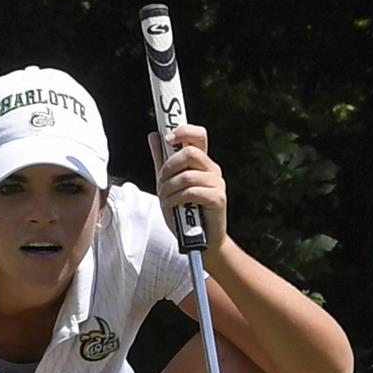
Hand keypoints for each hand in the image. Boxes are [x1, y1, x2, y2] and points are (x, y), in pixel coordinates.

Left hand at [150, 124, 227, 246]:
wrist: (201, 243)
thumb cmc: (185, 214)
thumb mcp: (168, 184)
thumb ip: (162, 161)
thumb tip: (154, 135)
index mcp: (202, 163)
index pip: (198, 134)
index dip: (183, 130)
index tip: (168, 137)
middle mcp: (212, 170)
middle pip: (191, 152)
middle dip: (169, 166)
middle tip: (161, 180)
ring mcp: (217, 184)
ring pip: (187, 175)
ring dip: (169, 187)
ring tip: (165, 199)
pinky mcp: (218, 199)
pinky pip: (191, 191)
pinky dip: (176, 199)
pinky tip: (172, 206)